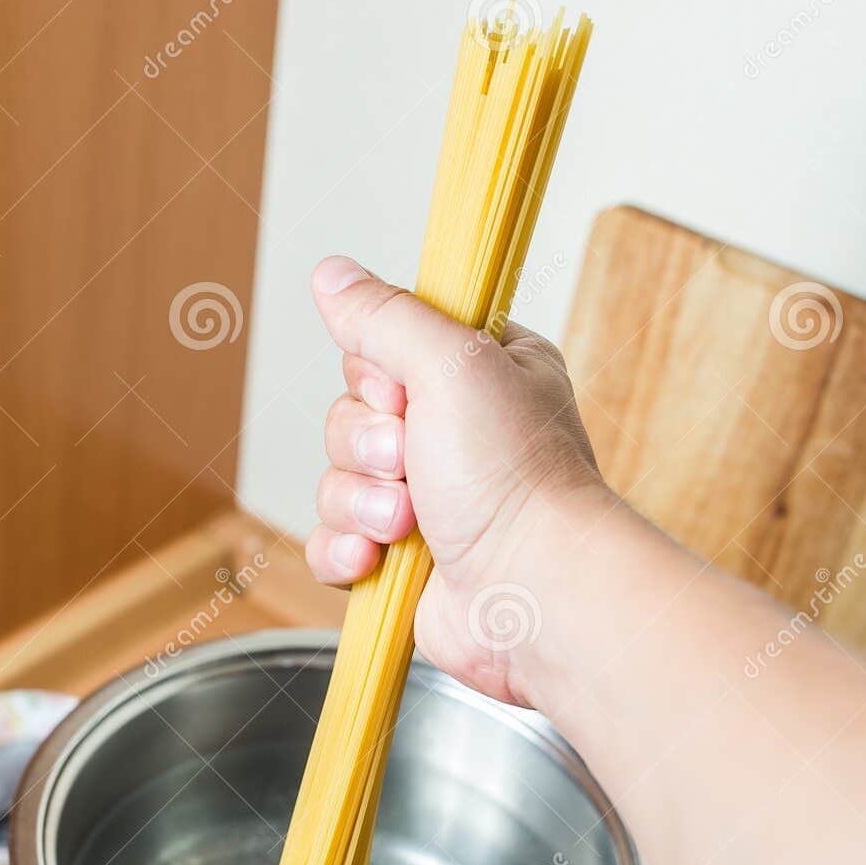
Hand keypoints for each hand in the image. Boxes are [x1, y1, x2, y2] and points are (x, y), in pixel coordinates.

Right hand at [305, 254, 612, 704]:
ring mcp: (427, 502)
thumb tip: (332, 273)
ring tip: (411, 521)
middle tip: (412, 462)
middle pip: (350, 417)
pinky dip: (345, 551)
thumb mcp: (452, 363)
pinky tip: (376, 560)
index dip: (377, 377)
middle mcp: (453, 435)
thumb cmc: (516, 480)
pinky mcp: (401, 563)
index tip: (408, 395)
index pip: (382, 352)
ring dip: (362, 503)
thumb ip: (386, 316)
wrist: (533, 592)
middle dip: (369, 447)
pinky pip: (333, 541)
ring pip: (338, 482)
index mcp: (478, 376)